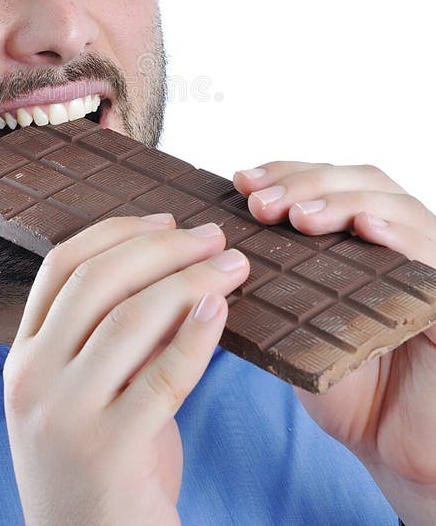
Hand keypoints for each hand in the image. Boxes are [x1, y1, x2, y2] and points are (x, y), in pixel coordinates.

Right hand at [3, 213, 248, 525]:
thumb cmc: (100, 468)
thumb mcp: (87, 394)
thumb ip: (115, 338)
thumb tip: (176, 270)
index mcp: (23, 356)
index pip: (61, 266)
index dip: (117, 231)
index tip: (166, 219)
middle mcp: (32, 379)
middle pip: (96, 281)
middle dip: (161, 247)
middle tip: (212, 236)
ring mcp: (64, 416)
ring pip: (128, 319)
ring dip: (188, 281)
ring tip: (232, 266)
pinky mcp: (108, 452)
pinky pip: (162, 377)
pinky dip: (196, 335)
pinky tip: (222, 308)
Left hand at [234, 162, 435, 520]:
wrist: (398, 450)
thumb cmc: (350, 389)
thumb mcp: (298, 327)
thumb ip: (273, 285)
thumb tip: (209, 248)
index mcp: (357, 239)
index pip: (326, 180)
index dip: (285, 172)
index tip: (241, 182)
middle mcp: (394, 241)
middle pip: (357, 180)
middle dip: (304, 182)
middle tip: (259, 202)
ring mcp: (426, 264)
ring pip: (393, 205)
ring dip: (341, 202)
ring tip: (298, 217)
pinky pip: (432, 253)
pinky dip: (400, 235)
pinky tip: (366, 230)